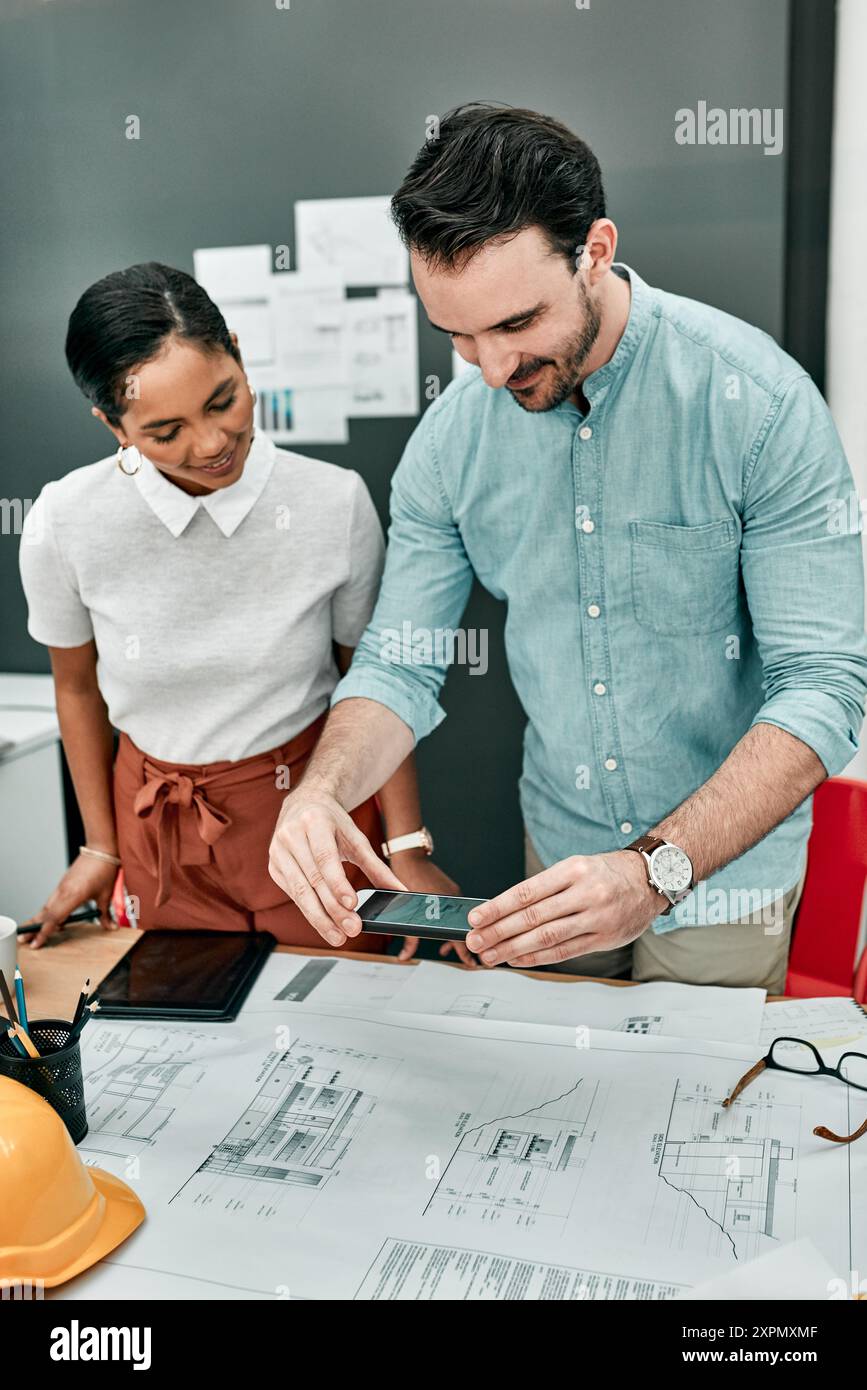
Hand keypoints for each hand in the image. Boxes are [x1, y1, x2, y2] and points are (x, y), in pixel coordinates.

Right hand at [19, 853, 117, 949]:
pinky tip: (53, 920)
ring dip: (40, 920)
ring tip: (31, 933)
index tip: (37, 942)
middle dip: (35, 928)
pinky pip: (52, 900)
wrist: (100, 849)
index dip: (45, 931)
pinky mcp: (62, 883)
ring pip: (46, 907)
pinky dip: (49, 912)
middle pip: (45, 914)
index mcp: (73, 895)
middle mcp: (63, 891)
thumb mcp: (106, 895)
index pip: (55, 917)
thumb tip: (112, 927)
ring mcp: (61, 886)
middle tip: (25, 941)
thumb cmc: (104, 870)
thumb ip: (106, 914)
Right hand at [269, 785, 406, 945]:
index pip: (325, 857)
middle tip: (351, 929)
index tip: (352, 904)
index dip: (337, 883)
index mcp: (314, 821)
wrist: (305, 804)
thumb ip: (377, 866)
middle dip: (333, 909)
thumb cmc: (331, 822)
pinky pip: (292, 894)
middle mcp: (291, 835)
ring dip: (320, 918)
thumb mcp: (356, 838)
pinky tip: (323, 923)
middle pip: (313, 880)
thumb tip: (399, 890)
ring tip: (338, 935)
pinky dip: (309, 911)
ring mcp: (278, 851)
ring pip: (299, 892)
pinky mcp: (273, 866)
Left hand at [388, 853, 479, 967]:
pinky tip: (440, 924)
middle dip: (462, 945)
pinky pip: (454, 909)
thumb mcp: (406, 911)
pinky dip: (450, 920)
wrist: (410, 856)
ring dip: (453, 933)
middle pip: (462, 928)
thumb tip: (405, 956)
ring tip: (446, 947)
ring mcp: (453, 893)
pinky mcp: (450, 889)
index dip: (466, 952)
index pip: (460, 936)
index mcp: (446, 908)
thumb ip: (408, 937)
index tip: (472, 962)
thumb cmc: (407, 877)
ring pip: (458, 919)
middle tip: (462, 957)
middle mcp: (454, 900)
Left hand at [463, 850, 668, 968]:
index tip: (477, 917)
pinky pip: (565, 951)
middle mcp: (586, 893)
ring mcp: (597, 917)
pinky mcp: (604, 938)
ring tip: (491, 954)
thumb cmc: (606, 872)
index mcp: (574, 869)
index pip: (527, 891)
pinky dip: (538, 957)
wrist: (649, 879)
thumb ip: (545, 888)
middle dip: (499, 931)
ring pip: (548, 937)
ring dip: (514, 949)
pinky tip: (518, 959)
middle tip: (476, 940)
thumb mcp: (576, 867)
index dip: (498, 907)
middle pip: (534, 917)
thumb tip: (505, 910)